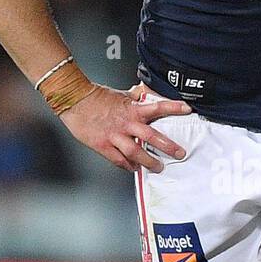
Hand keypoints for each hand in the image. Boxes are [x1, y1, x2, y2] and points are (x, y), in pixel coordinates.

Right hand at [58, 81, 191, 171]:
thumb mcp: (120, 95)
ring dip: (149, 162)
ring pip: (136, 153)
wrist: (74, 100)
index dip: (173, 107)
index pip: (157, 106)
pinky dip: (128, 166)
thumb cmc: (96, 97)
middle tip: (179, 153)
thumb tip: (144, 93)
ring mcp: (114, 136)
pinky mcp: (103, 145)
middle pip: (151, 137)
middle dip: (168, 146)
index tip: (187, 109)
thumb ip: (134, 96)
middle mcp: (126, 123)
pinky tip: (134, 168)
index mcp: (132, 109)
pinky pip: (119, 160)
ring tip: (158, 167)